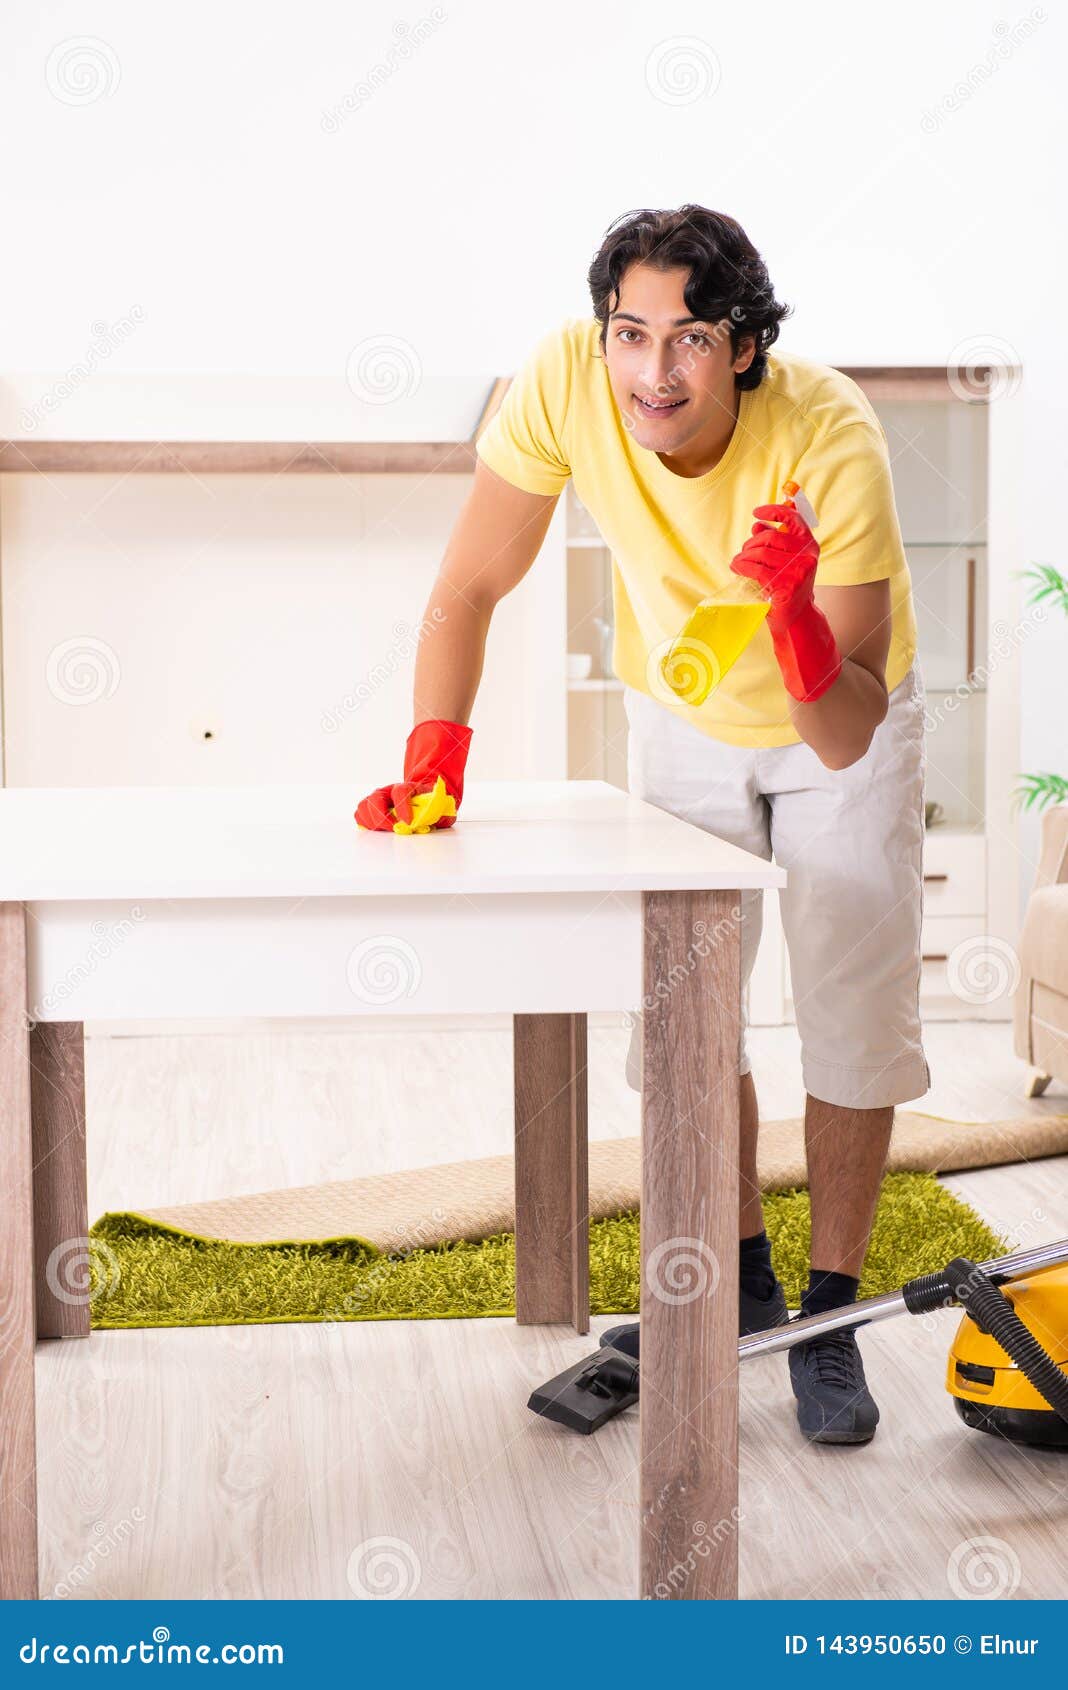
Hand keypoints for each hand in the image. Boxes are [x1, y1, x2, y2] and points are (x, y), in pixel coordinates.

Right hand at [355, 718, 473, 831]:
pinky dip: (366, 824)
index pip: (400, 791)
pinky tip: (379, 830)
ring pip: (364, 806)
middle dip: (383, 817)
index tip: (408, 822)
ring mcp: (378, 799)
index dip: (402, 807)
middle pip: (376, 798)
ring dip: (374, 821)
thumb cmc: (432, 804)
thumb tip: (432, 821)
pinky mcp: (371, 809)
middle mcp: (389, 790)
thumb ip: (439, 813)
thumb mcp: (442, 807)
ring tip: (387, 830)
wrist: (424, 796)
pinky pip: (360, 815)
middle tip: (394, 829)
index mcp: (409, 787)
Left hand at [731, 502, 819, 629]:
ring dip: (743, 557)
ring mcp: (798, 571)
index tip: (756, 513)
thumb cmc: (788, 587)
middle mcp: (807, 556)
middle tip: (742, 553)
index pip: (794, 518)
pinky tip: (737, 568)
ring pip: (761, 553)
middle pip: (771, 537)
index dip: (774, 511)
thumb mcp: (785, 561)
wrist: (796, 617)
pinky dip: (742, 567)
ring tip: (737, 563)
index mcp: (810, 546)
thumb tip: (757, 525)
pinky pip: (756, 569)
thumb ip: (774, 541)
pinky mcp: (785, 585)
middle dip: (751, 544)